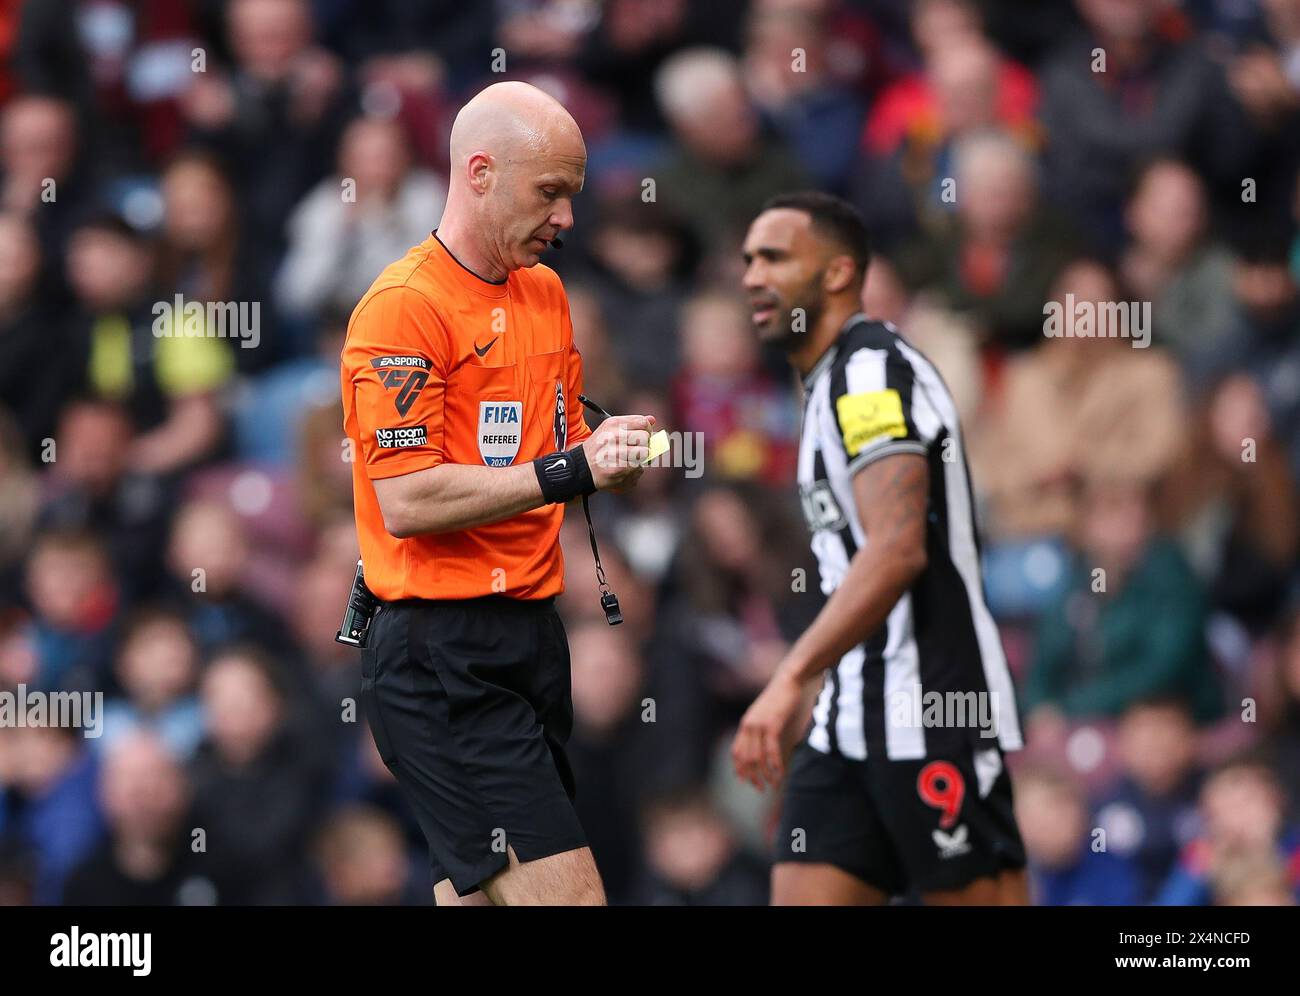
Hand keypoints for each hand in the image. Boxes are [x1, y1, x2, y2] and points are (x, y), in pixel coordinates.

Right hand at [582, 414, 654, 491]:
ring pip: (645, 453)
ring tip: (629, 460)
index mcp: (613, 424)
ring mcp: (616, 453)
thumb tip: (652, 419)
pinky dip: (635, 471)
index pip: (643, 422)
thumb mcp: (611, 429)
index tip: (642, 436)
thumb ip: (632, 423)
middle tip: (636, 450)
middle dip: (644, 445)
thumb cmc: (600, 447)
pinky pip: (639, 468)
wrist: (582, 467)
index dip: (647, 430)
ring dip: (640, 459)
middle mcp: (614, 436)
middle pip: (645, 438)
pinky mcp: (619, 469)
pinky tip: (624, 470)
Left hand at [731, 670, 808, 790]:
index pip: (736, 752)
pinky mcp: (773, 725)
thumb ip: (759, 729)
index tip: (745, 782)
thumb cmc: (779, 698)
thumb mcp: (764, 714)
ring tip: (772, 785)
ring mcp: (759, 725)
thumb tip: (760, 744)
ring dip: (765, 774)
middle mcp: (748, 726)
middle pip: (746, 758)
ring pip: (758, 758)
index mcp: (745, 724)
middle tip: (760, 789)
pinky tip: (781, 774)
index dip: (739, 769)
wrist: (788, 680)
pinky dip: (776, 765)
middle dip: (752, 776)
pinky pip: (772, 751)